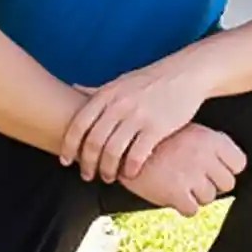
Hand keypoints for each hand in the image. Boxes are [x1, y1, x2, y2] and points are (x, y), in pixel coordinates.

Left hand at [60, 62, 209, 182]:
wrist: (186, 74)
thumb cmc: (150, 80)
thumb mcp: (120, 82)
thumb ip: (97, 90)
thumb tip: (73, 88)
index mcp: (107, 94)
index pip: (78, 125)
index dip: (68, 146)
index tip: (66, 161)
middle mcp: (119, 105)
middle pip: (93, 142)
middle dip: (87, 164)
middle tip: (87, 175)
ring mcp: (138, 116)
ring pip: (112, 152)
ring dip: (107, 170)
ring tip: (108, 177)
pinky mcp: (157, 127)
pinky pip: (137, 155)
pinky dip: (130, 169)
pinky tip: (130, 174)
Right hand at [117, 123, 246, 216]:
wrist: (124, 143)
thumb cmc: (159, 138)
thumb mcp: (190, 130)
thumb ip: (212, 144)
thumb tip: (232, 163)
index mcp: (210, 139)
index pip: (239, 164)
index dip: (227, 169)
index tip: (214, 170)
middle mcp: (204, 156)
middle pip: (227, 184)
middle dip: (212, 184)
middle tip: (194, 179)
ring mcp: (191, 174)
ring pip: (209, 198)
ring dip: (195, 195)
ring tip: (179, 183)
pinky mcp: (175, 192)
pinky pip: (192, 210)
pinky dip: (183, 206)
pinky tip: (172, 194)